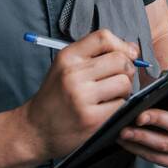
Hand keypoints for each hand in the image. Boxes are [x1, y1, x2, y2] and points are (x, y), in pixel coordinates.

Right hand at [23, 29, 138, 159]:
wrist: (35, 130)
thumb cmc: (55, 97)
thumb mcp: (65, 67)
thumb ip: (94, 55)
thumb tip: (133, 48)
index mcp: (67, 57)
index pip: (103, 37)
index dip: (122, 45)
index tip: (129, 55)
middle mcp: (73, 74)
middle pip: (120, 60)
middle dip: (127, 70)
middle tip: (119, 80)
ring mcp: (82, 97)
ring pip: (124, 83)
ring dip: (124, 90)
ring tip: (111, 96)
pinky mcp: (91, 118)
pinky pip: (121, 105)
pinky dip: (119, 107)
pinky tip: (106, 109)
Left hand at [117, 81, 167, 167]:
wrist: (165, 120)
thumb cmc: (166, 102)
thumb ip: (165, 80)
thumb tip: (153, 77)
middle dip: (156, 119)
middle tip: (138, 116)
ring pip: (165, 144)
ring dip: (142, 138)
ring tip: (125, 130)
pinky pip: (159, 158)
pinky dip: (140, 150)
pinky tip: (127, 142)